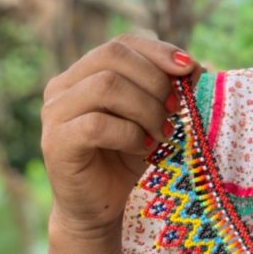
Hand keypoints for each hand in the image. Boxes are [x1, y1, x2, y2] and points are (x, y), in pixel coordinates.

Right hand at [42, 36, 199, 242]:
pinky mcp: (56, 142)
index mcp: (83, 72)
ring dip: (145, 109)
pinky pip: (97, 124)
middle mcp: (62, 86)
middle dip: (154, 80)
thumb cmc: (125, 160)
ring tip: (162, 134)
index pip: (121, 43)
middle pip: (112, 56)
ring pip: (106, 86)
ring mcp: (54, 112)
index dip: (157, 50)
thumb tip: (198, 67)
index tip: (189, 69)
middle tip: (175, 110)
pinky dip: (129, 134)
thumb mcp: (151, 118)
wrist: (97, 209)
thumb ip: (167, 91)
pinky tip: (143, 149)